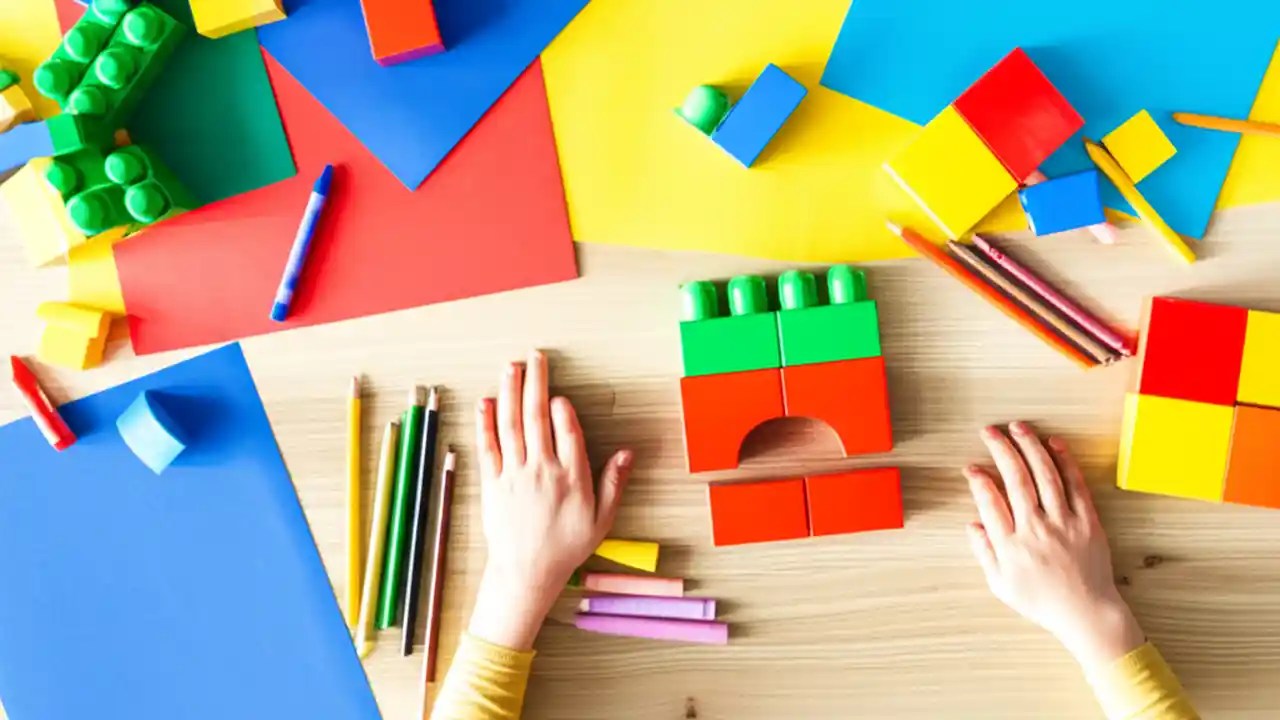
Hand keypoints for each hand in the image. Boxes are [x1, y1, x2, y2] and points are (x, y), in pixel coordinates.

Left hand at [468, 350, 633, 650]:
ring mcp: (514, 475)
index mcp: (571, 478)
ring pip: (511, 425)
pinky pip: (488, 447)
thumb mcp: (601, 519)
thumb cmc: (567, 546)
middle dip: (536, 383)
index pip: (568, 433)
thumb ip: (613, 482)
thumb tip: (628, 453)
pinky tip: (486, 401)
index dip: (564, 410)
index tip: (560, 393)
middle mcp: (542, 471)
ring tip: (511, 367)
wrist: (526, 572)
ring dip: (510, 392)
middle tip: (535, 357)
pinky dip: (486, 423)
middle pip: (538, 418)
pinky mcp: (493, 483)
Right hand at [963, 422, 1144, 671]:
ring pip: (1045, 475)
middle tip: (990, 431)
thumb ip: (984, 553)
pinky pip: (1076, 485)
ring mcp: (1064, 523)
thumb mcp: (1001, 585)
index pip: (989, 501)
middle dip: (1001, 450)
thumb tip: (972, 524)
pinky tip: (1054, 443)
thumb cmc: (1042, 601)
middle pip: (1016, 479)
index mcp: (1011, 546)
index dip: (978, 479)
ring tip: (1018, 427)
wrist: (1087, 613)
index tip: (971, 467)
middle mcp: (1037, 529)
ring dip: (1030, 446)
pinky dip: (1065, 462)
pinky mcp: (1088, 521)